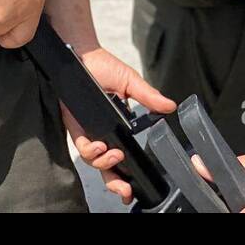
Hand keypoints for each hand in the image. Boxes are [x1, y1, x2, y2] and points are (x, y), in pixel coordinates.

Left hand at [61, 46, 175, 205]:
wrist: (80, 55)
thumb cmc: (103, 66)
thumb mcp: (131, 83)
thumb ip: (149, 97)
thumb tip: (170, 106)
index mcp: (117, 125)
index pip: (123, 154)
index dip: (127, 172)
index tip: (133, 186)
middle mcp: (102, 131)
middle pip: (107, 166)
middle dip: (116, 181)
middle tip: (124, 189)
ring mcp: (88, 131)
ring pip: (94, 161)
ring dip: (105, 163)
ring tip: (115, 155)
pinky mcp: (75, 126)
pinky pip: (81, 147)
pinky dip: (91, 150)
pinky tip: (99, 146)